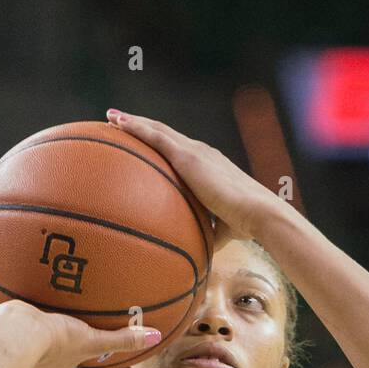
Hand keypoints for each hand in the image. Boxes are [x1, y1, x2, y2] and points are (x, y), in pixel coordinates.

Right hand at [0, 302, 161, 367]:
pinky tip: (24, 305)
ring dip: (54, 342)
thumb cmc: (51, 342)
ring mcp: (24, 356)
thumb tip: (154, 337)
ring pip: (44, 351)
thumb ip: (121, 340)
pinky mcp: (10, 336)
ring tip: (64, 329)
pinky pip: (21, 329)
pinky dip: (25, 321)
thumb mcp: (90, 340)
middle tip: (102, 353)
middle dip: (84, 361)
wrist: (10, 332)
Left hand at [106, 109, 274, 238]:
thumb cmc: (244, 224)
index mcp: (209, 165)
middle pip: (165, 134)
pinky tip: (117, 122)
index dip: (162, 143)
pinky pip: (155, 136)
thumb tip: (197, 251)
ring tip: (111, 117)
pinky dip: (135, 127)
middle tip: (120, 121)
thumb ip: (206, 233)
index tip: (146, 141)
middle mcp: (200, 152)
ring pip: (157, 130)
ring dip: (133, 122)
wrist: (257, 212)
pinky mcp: (187, 155)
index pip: (180, 149)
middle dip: (143, 126)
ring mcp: (194, 151)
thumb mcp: (219, 228)